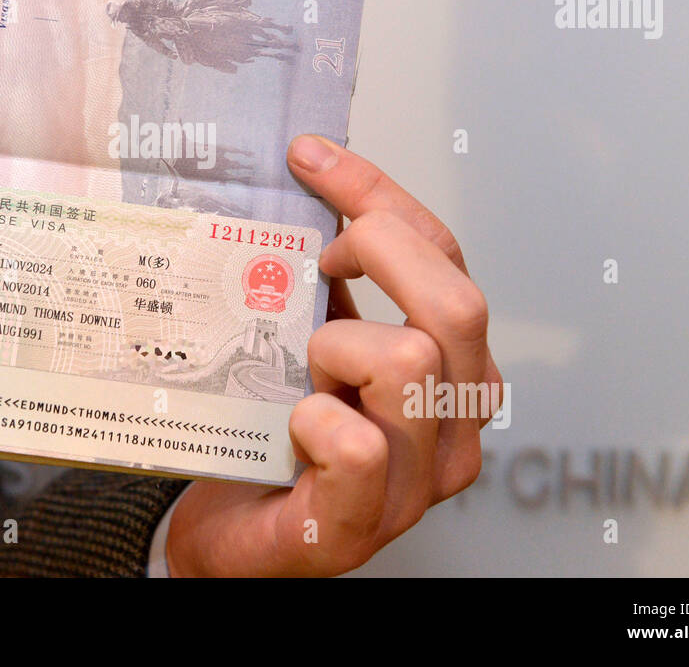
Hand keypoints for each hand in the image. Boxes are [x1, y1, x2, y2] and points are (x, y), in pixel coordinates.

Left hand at [165, 135, 502, 575]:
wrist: (234, 530)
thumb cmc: (278, 433)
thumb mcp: (311, 337)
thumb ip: (329, 279)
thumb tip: (304, 181)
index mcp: (453, 366)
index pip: (443, 257)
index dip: (378, 196)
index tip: (310, 157)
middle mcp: (455, 424)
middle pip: (454, 303)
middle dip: (377, 255)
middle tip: (315, 263)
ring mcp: (418, 484)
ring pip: (407, 365)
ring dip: (335, 349)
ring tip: (303, 374)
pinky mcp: (359, 526)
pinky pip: (358, 446)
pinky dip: (314, 421)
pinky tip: (292, 427)